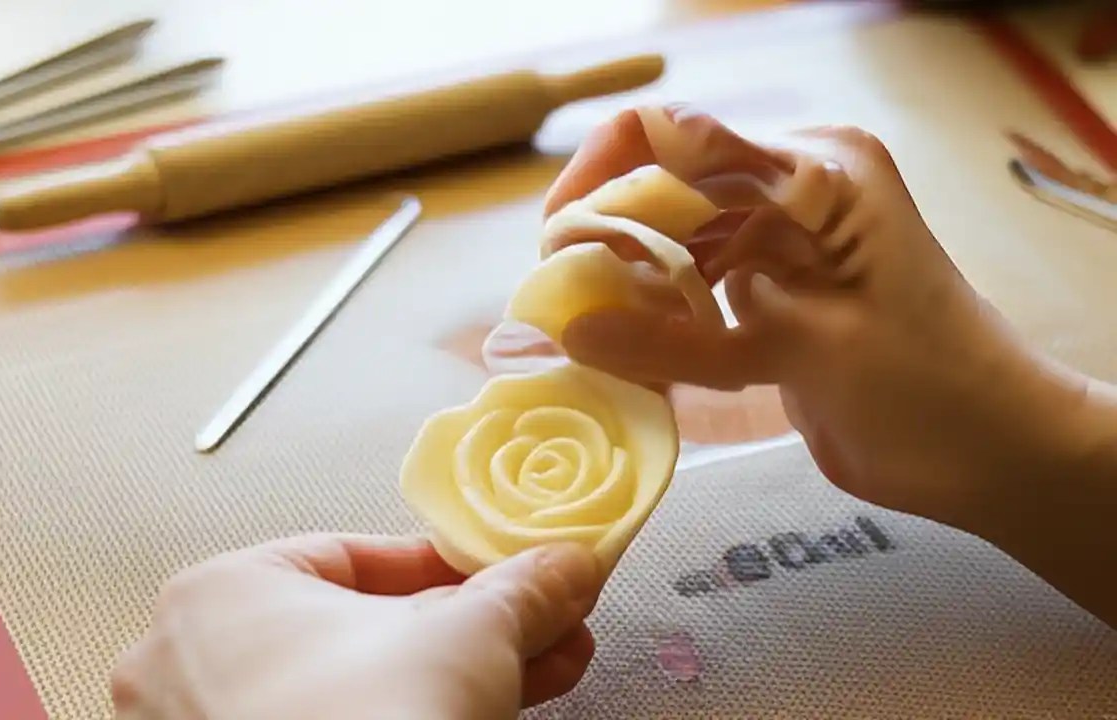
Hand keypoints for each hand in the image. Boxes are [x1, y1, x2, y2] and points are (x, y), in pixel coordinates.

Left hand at [111, 534, 601, 719]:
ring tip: (529, 678)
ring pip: (356, 690)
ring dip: (452, 680)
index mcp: (220, 593)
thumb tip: (560, 570)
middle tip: (529, 631)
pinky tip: (478, 719)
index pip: (355, 556)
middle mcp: (192, 666)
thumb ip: (518, 591)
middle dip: (466, 632)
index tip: (499, 577)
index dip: (447, 566)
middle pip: (363, 629)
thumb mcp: (470, 636)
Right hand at [544, 107, 1096, 534]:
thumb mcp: (804, 347)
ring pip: (670, 250)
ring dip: (624, 291)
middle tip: (559, 306)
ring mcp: (780, 251)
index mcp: (812, 173)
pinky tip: (627, 364)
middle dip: (604, 243)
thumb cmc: (925, 385)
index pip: (680, 138)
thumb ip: (682, 340)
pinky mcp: (771, 303)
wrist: (992, 453)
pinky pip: (690, 300)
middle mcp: (790, 196)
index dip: (603, 174)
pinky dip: (655, 329)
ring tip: (582, 341)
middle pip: (664, 194)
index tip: (556, 239)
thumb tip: (571, 331)